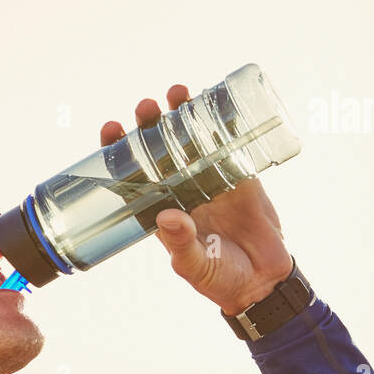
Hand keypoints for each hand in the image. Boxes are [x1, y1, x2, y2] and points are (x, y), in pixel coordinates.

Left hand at [99, 84, 293, 316]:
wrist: (262, 281)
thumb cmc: (219, 279)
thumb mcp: (193, 266)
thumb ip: (180, 244)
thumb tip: (167, 216)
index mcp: (158, 210)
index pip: (131, 175)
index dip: (118, 152)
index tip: (110, 128)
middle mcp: (179, 190)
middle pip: (157, 151)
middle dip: (148, 126)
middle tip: (145, 107)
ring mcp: (208, 180)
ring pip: (189, 141)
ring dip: (181, 115)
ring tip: (176, 92)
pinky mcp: (239, 176)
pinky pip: (227, 144)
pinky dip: (221, 122)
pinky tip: (215, 99)